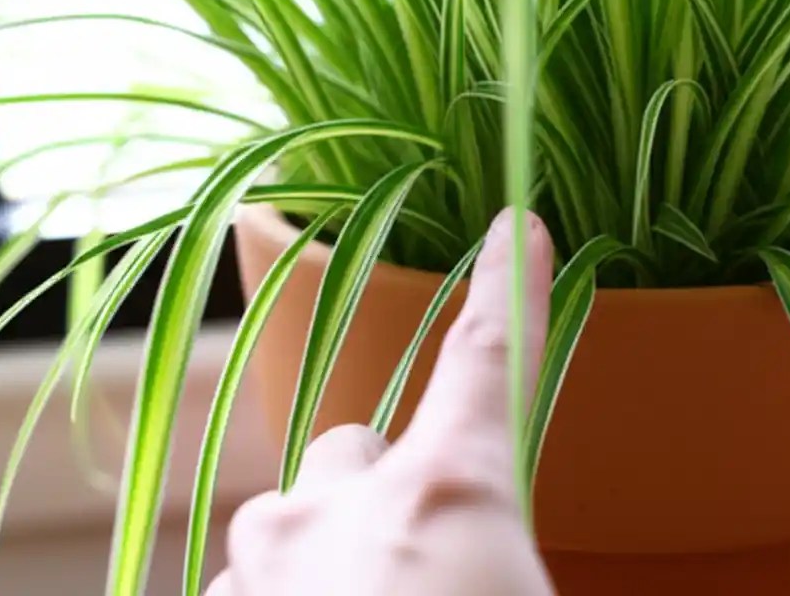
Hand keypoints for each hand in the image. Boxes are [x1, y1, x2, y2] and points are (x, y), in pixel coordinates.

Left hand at [207, 210, 555, 595]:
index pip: (489, 359)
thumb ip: (505, 539)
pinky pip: (254, 581)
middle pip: (359, 448)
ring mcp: (258, 563)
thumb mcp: (535, 591)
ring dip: (335, 552)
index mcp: (445, 495)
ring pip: (300, 519)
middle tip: (432, 560)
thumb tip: (496, 541)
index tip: (518, 229)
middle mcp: (336, 510)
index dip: (509, 289)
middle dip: (388, 484)